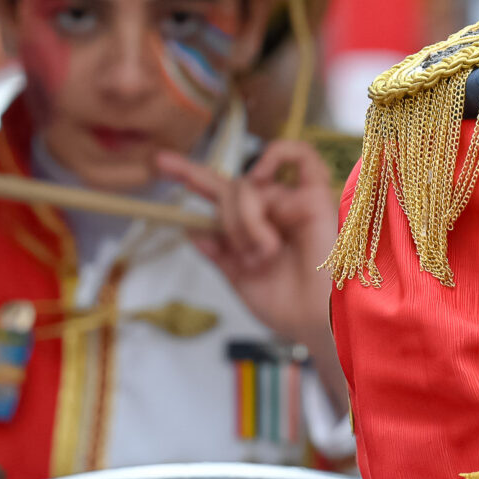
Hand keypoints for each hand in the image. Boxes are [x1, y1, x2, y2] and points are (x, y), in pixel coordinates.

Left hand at [156, 140, 349, 410]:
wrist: (319, 323)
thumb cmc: (288, 307)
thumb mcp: (241, 280)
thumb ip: (218, 252)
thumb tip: (194, 229)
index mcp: (252, 229)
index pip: (218, 195)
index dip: (189, 175)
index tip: (158, 162)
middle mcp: (271, 211)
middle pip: (228, 192)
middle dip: (227, 221)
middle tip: (248, 257)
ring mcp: (291, 201)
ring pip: (247, 187)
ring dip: (246, 223)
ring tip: (268, 254)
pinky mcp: (314, 195)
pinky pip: (299, 155)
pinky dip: (277, 154)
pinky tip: (264, 177)